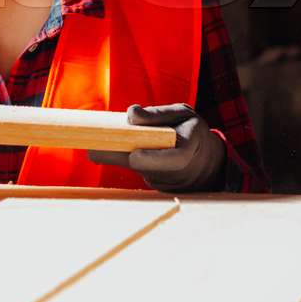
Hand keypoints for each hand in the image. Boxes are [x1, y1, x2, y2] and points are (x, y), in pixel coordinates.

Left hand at [87, 103, 225, 192]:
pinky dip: (131, 163)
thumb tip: (131, 114)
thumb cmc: (190, 129)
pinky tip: (127, 152)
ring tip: (106, 143)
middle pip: (150, 170)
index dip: (154, 158)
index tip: (133, 155)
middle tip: (95, 151)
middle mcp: (183, 171)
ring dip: (124, 158)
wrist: (205, 158)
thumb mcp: (181, 113)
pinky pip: (141, 174)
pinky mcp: (160, 188)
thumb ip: (158, 114)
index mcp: (192, 146)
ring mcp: (172, 183)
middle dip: (123, 158)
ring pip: (140, 172)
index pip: (176, 158)